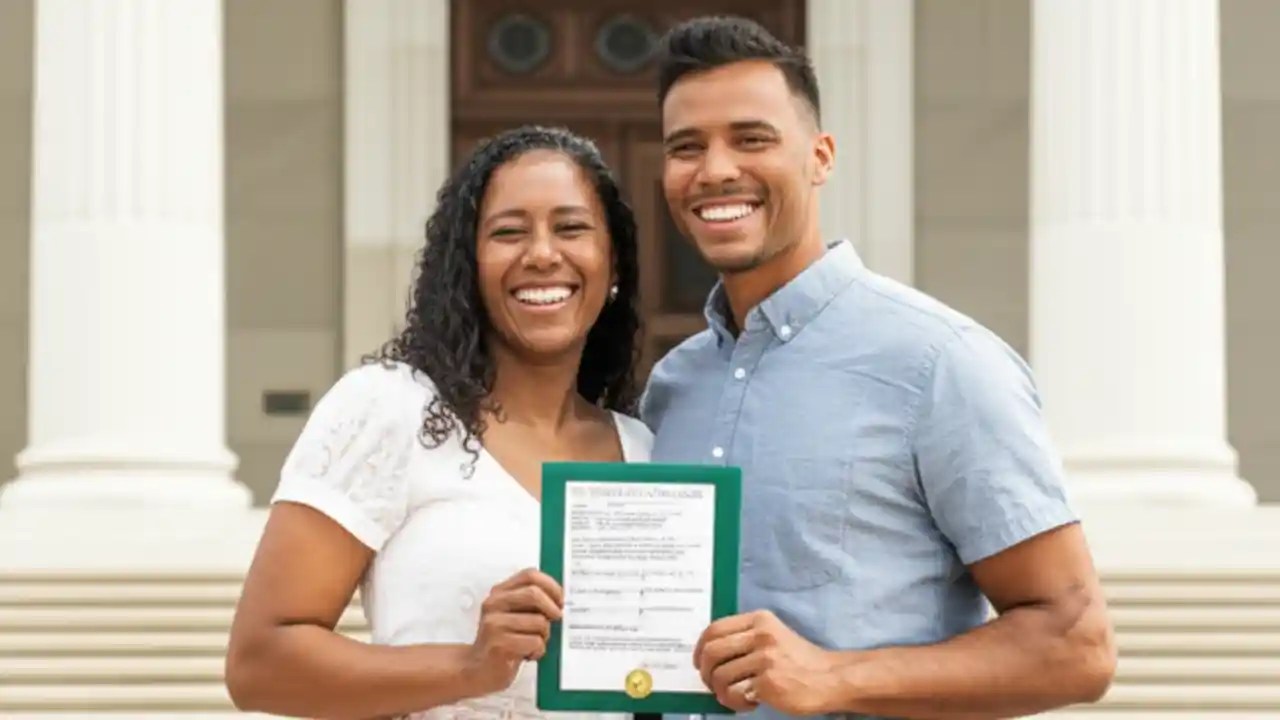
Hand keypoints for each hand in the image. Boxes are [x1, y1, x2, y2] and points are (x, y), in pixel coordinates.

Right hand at [464, 568, 563, 695]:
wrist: (478, 670)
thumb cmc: (502, 642)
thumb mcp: (512, 615)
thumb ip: (530, 603)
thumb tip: (559, 598)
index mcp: (499, 593)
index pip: (529, 575)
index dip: (551, 585)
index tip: (559, 599)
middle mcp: (494, 605)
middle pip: (534, 594)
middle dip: (552, 608)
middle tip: (556, 618)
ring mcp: (495, 624)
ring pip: (539, 622)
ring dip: (544, 636)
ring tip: (533, 643)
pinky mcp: (499, 645)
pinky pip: (535, 642)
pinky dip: (538, 651)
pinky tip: (527, 655)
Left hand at [693, 609, 838, 714]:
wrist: (830, 678)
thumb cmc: (798, 660)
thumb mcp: (773, 635)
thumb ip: (745, 638)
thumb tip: (708, 656)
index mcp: (760, 619)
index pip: (715, 629)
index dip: (700, 648)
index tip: (700, 662)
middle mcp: (761, 635)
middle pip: (712, 652)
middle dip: (706, 673)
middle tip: (712, 684)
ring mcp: (765, 658)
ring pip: (720, 676)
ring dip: (722, 692)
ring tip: (738, 696)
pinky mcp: (769, 682)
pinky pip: (734, 694)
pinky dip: (736, 703)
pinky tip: (751, 703)